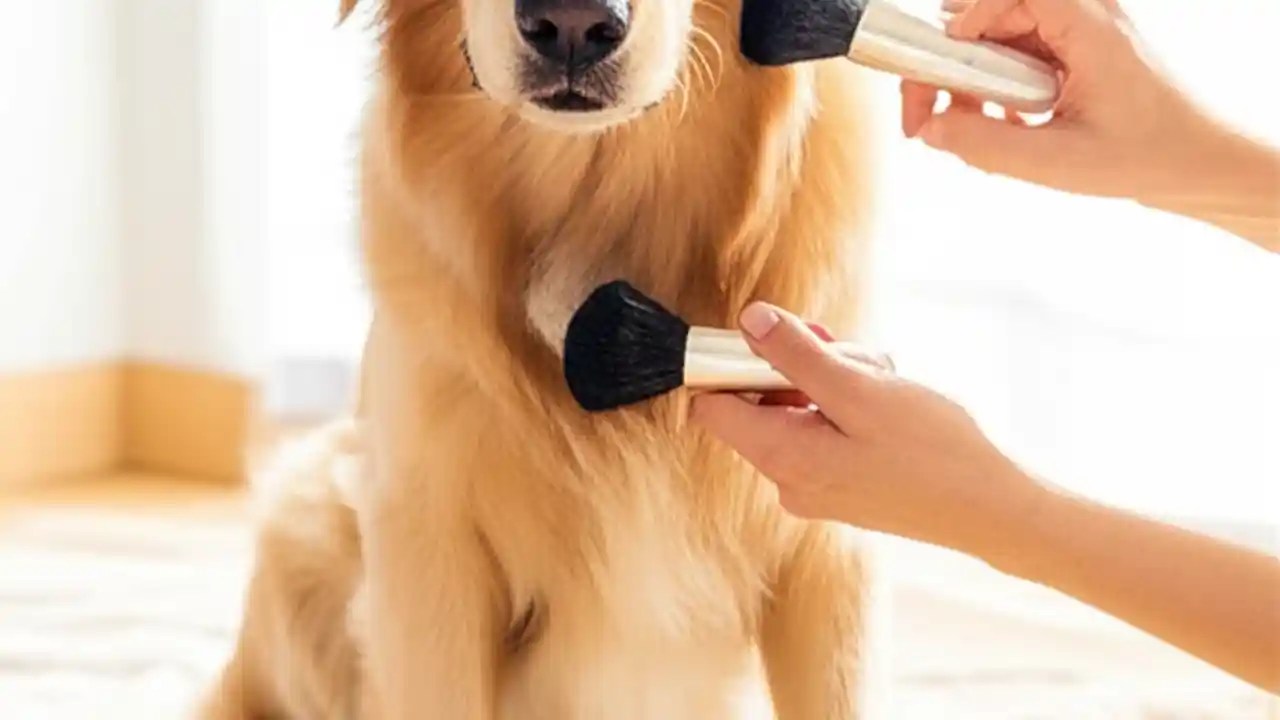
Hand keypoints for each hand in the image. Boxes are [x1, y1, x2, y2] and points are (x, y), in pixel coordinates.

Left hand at [692, 302, 1041, 558]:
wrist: (989, 509)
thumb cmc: (930, 449)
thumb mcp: (859, 389)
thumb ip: (796, 356)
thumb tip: (748, 320)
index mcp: (781, 458)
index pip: (712, 406)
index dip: (732, 364)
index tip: (779, 341)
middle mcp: (787, 481)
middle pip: (758, 402)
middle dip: (802, 367)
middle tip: (855, 360)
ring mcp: (814, 488)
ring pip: (798, 411)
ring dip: (835, 382)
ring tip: (883, 381)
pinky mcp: (841, 487)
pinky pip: (824, 431)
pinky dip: (851, 407)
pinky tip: (891, 403)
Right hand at [902, 0, 1235, 200]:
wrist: (1198, 163)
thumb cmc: (1149, 155)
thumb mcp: (1058, 161)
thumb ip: (986, 145)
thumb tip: (932, 129)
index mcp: (1089, 24)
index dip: (968, 18)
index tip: (944, 63)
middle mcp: (1085, 15)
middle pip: (996, 12)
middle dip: (955, 60)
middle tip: (932, 111)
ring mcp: (1080, 32)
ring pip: (1001, 35)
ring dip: (975, 79)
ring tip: (973, 125)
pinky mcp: (1075, 51)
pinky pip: (1018, 53)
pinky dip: (998, 86)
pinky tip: (1004, 125)